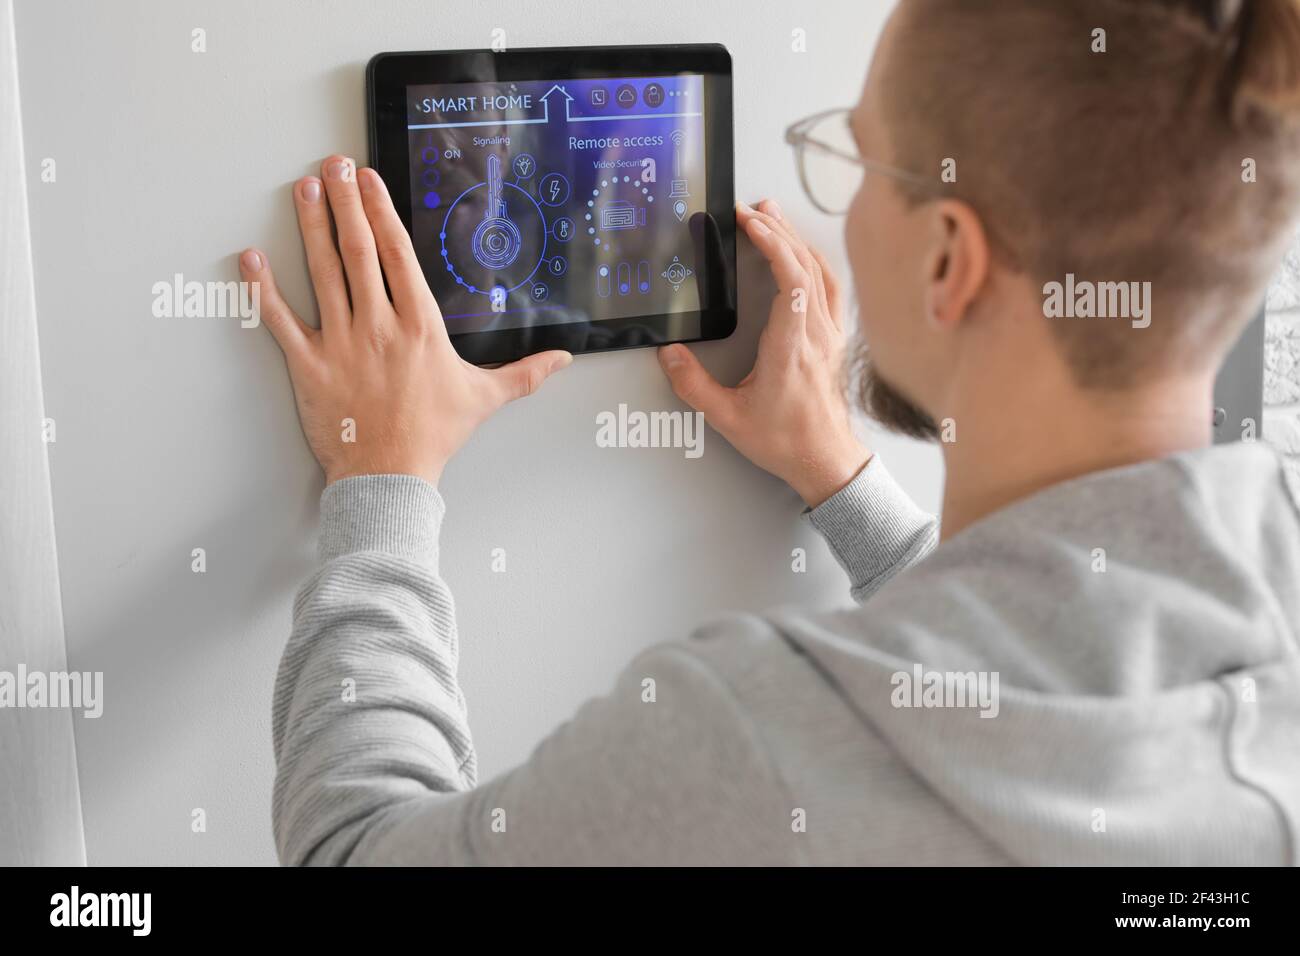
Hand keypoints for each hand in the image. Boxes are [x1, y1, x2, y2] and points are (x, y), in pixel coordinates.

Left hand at [239, 155, 571, 486]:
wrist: (390, 477)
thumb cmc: (432, 437)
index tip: (368, 180)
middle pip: (357, 249)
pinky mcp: (309, 365)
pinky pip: (280, 320)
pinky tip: (252, 259)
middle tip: (331, 167)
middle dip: (343, 202)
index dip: (380, 210)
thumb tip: (561, 361)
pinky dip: (263, 289)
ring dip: (311, 226)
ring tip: (303, 190)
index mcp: (419, 326)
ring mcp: (340, 343)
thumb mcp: (484, 399)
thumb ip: (524, 374)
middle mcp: (378, 325)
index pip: (396, 253)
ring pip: (322, 272)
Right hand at [658, 199, 868, 507]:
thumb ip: (693, 385)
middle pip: (805, 266)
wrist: (825, 459)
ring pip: (821, 272)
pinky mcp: (834, 340)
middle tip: (751, 211)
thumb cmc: (786, 441)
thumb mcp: (727, 417)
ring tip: (773, 219)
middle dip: (777, 230)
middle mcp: (815, 336)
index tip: (750, 224)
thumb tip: (669, 356)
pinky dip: (813, 261)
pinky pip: (830, 288)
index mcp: (790, 349)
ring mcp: (829, 335)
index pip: (791, 281)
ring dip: (796, 241)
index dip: (772, 245)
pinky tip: (801, 253)